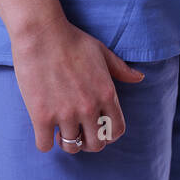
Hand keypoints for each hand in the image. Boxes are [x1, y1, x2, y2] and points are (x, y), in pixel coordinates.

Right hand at [10, 15, 144, 153]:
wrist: (40, 33)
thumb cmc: (71, 40)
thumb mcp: (101, 52)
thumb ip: (121, 69)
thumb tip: (140, 78)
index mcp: (106, 93)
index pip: (116, 131)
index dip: (107, 134)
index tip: (96, 128)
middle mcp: (89, 107)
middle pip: (96, 145)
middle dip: (87, 142)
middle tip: (77, 131)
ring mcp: (65, 113)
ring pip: (71, 147)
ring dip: (65, 141)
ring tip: (59, 129)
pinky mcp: (42, 116)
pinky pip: (44, 145)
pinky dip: (43, 141)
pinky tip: (42, 128)